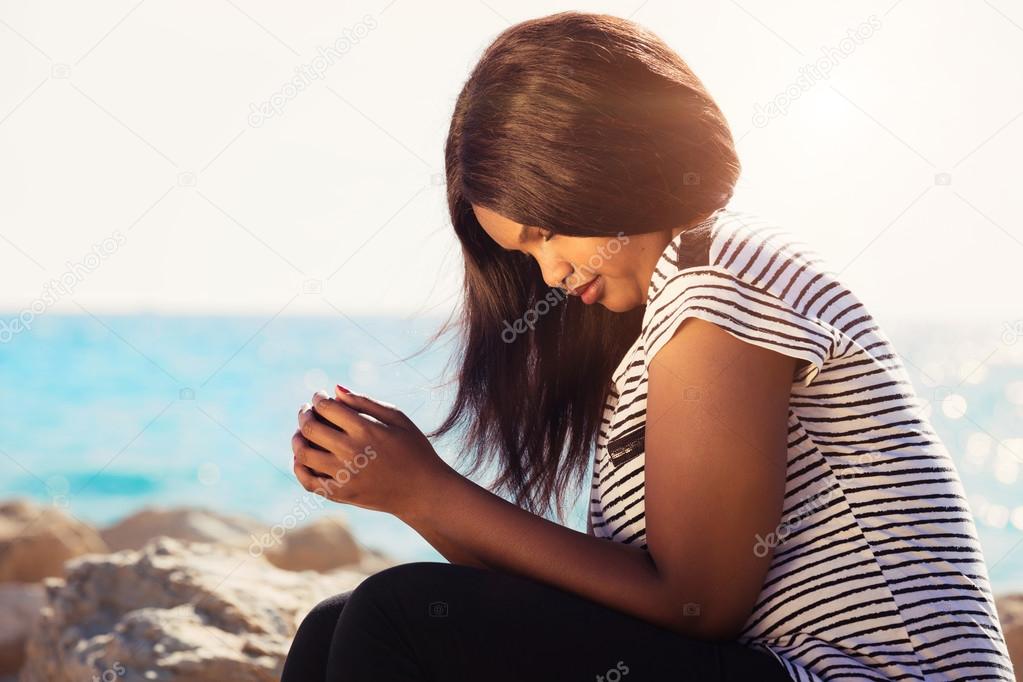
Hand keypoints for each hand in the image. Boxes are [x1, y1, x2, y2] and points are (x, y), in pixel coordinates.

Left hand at [291, 386, 454, 517]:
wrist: (423, 491)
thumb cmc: (413, 449)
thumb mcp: (397, 418)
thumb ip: (365, 402)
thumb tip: (335, 389)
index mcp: (366, 429)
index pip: (327, 407)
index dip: (318, 398)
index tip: (319, 396)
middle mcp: (352, 452)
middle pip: (310, 428)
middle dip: (304, 414)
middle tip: (307, 410)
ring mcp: (345, 476)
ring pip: (303, 454)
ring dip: (297, 439)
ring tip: (301, 433)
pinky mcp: (342, 495)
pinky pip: (309, 482)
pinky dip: (299, 468)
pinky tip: (302, 458)